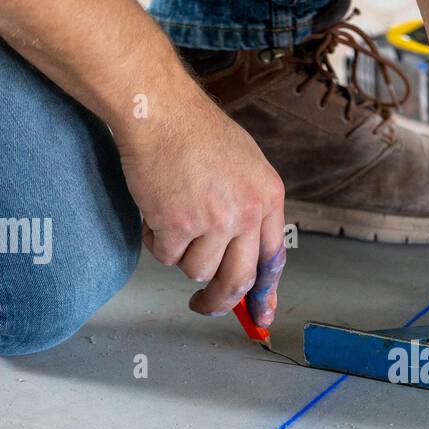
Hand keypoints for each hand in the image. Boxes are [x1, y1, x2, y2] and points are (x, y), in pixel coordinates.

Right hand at [115, 85, 287, 323]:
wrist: (160, 111)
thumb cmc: (196, 133)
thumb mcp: (245, 166)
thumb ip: (250, 209)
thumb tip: (247, 255)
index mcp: (268, 197)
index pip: (272, 259)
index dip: (264, 293)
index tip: (260, 317)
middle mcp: (246, 212)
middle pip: (238, 279)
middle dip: (220, 302)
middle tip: (204, 306)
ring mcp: (213, 220)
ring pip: (197, 270)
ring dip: (181, 253)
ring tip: (173, 216)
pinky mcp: (177, 224)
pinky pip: (165, 256)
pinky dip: (156, 239)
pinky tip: (156, 209)